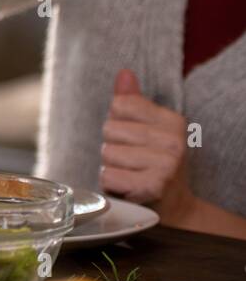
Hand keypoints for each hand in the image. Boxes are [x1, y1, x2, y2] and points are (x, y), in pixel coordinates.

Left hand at [100, 69, 192, 209]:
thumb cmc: (153, 163)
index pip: (119, 105)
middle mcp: (173, 141)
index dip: (117, 122)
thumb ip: (132, 101)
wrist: (174, 206)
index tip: (133, 138)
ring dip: (112, 166)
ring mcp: (165, 165)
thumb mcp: (147, 129)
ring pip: (107, 153)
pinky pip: (108, 175)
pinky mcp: (152, 186)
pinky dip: (112, 183)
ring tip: (131, 173)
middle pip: (109, 129)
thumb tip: (124, 74)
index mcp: (172, 121)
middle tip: (132, 161)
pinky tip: (128, 187)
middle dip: (112, 146)